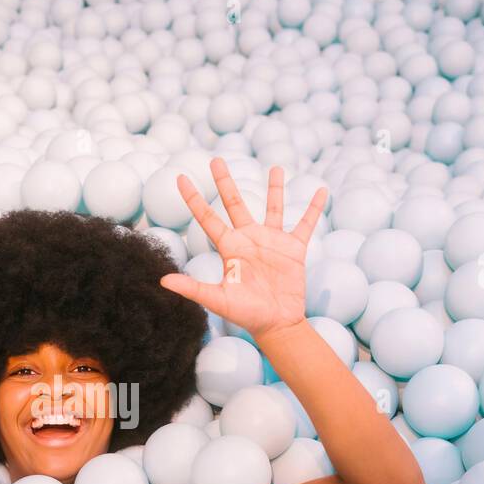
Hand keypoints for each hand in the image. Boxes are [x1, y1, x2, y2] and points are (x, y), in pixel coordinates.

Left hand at [159, 157, 326, 342]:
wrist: (276, 324)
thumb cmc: (245, 314)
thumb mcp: (217, 299)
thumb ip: (191, 288)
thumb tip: (162, 281)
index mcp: (230, 248)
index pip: (207, 217)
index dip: (193, 199)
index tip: (181, 178)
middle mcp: (249, 239)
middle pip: (235, 203)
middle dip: (225, 182)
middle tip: (216, 159)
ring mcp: (272, 241)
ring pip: (273, 207)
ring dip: (274, 188)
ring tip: (276, 167)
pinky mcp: (294, 248)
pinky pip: (305, 223)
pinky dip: (314, 208)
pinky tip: (322, 191)